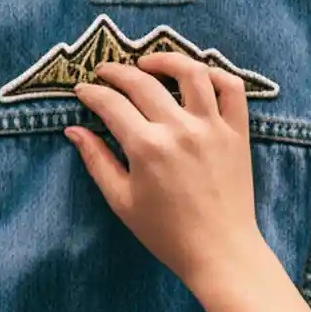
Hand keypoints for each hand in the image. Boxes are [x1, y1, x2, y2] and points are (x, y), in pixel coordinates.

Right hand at [65, 53, 265, 288]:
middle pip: (143, 82)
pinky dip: (216, 74)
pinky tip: (198, 75)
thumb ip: (97, 161)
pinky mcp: (237, 132)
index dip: (92, 93)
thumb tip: (73, 130)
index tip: (82, 90)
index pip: (112, 104)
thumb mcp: (122, 201)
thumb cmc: (166, 232)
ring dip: (166, 59)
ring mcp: (212, 127)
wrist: (220, 251)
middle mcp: (180, 129)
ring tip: (148, 63)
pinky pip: (232, 89)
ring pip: (191, 72)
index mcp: (147, 147)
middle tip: (104, 72)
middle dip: (117, 72)